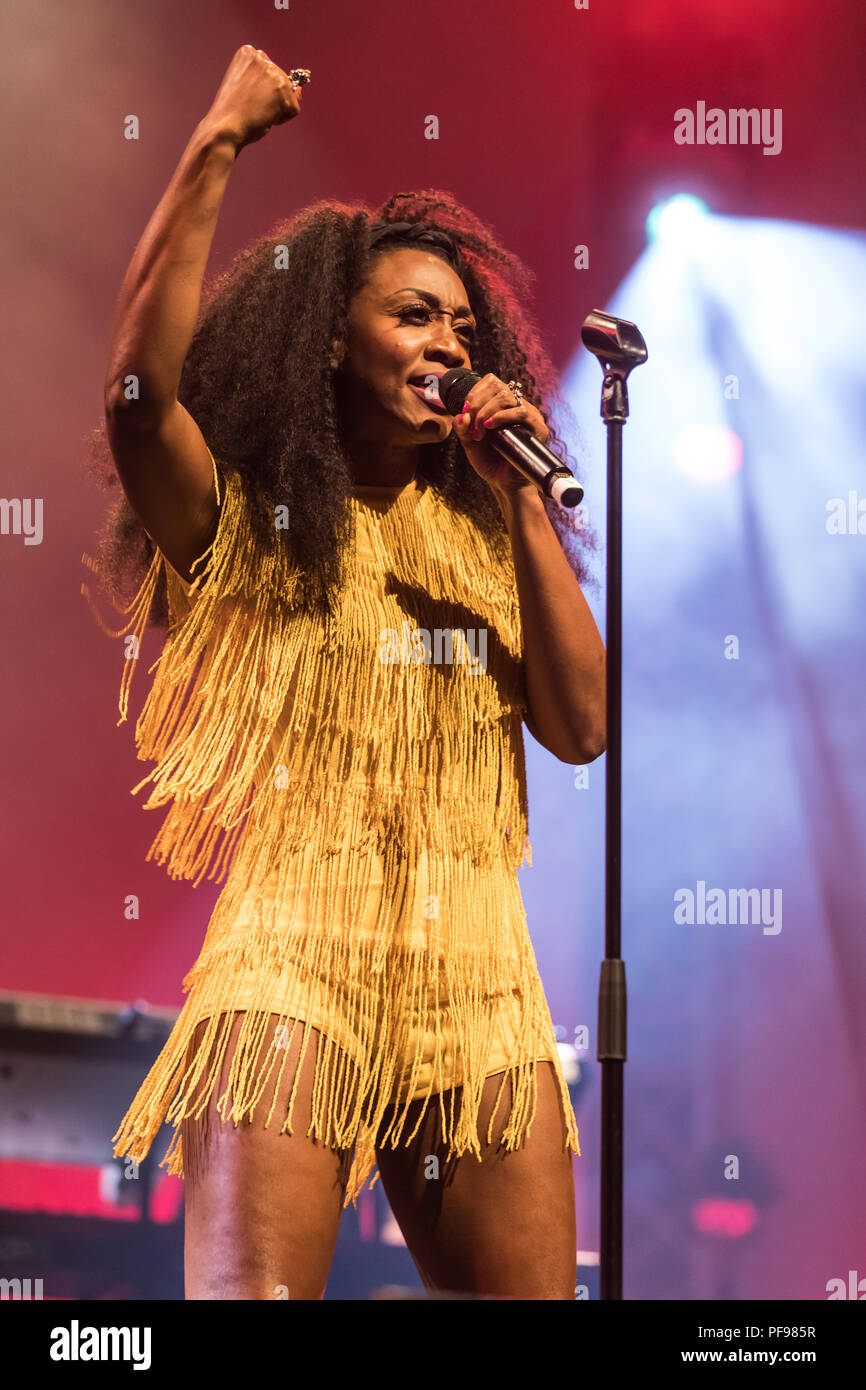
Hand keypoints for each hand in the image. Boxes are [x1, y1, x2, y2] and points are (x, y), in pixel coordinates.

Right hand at [202, 45, 304, 152]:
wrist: (225, 129)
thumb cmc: (232, 113)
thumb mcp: (245, 88)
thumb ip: (268, 81)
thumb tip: (300, 88)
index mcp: (247, 53)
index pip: (268, 72)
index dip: (260, 90)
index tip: (245, 96)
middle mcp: (262, 58)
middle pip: (281, 82)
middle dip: (271, 99)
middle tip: (252, 107)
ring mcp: (274, 73)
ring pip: (289, 95)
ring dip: (277, 109)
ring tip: (257, 112)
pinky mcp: (284, 90)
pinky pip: (294, 109)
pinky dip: (282, 119)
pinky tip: (265, 117)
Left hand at [451, 373, 549, 497]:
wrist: (504, 483)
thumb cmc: (490, 462)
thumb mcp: (470, 443)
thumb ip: (463, 429)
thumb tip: (461, 414)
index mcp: (502, 405)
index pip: (491, 382)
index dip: (475, 392)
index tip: (465, 411)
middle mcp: (516, 406)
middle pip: (498, 387)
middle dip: (478, 404)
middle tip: (472, 427)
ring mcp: (528, 416)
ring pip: (507, 397)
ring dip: (487, 412)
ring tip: (480, 431)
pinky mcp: (537, 428)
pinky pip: (521, 412)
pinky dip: (502, 417)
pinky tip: (490, 426)